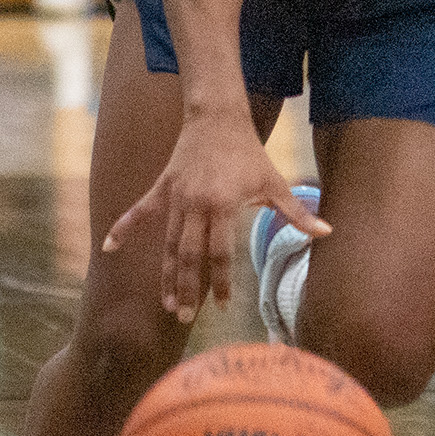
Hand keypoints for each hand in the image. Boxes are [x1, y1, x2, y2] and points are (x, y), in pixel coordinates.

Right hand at [103, 111, 331, 321]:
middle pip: (188, 256)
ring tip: (165, 303)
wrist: (218, 118)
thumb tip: (326, 232)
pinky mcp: (161, 187)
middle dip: (186, 288)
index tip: (223, 307)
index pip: (220, 253)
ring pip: (167, 244)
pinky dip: (123, 229)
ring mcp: (175, 197)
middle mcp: (195, 205)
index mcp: (222, 205)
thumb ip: (297, 213)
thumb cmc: (249, 153)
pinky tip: (108, 248)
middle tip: (184, 317)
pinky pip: (140, 212)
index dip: (221, 282)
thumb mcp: (274, 183)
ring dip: (166, 274)